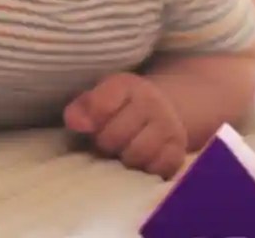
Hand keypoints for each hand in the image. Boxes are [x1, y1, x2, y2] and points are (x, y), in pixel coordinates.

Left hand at [63, 72, 187, 178]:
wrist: (162, 110)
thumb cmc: (120, 109)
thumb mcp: (98, 100)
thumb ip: (81, 109)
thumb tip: (75, 123)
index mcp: (126, 85)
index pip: (99, 106)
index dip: (90, 121)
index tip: (89, 126)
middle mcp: (152, 102)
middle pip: (114, 136)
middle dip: (105, 143)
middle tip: (108, 142)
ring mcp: (169, 126)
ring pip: (137, 155)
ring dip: (125, 159)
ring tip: (124, 152)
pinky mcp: (179, 151)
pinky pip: (159, 169)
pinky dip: (147, 170)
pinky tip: (142, 162)